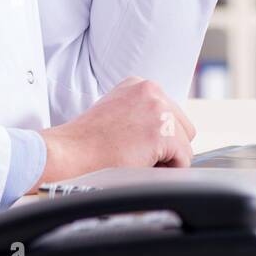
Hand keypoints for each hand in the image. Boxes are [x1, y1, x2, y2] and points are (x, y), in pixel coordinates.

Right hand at [33, 76, 195, 186]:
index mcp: (139, 84)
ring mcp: (158, 109)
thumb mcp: (117, 112)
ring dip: (166, 158)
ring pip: (185, 144)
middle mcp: (151, 90)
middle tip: (138, 154)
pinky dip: (168, 170)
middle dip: (168, 146)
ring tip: (137, 159)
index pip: (170, 113)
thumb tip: (166, 132)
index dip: (157, 136)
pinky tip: (142, 165)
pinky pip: (183, 159)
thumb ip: (142, 113)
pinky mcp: (162, 132)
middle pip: (183, 126)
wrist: (70, 153)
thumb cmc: (87, 142)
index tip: (136, 144)